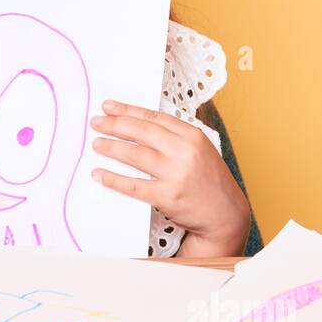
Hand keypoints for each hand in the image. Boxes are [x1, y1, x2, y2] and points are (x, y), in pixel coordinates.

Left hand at [89, 99, 250, 254]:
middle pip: (142, 132)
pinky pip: (134, 186)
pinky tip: (99, 174)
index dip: (128, 110)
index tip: (108, 106)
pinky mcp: (168, 197)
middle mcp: (185, 152)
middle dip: (114, 125)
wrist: (225, 214)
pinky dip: (113, 179)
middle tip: (96, 122)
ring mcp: (176, 174)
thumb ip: (176, 137)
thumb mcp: (200, 150)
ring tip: (97, 144)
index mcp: (192, 136)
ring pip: (135, 155)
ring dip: (111, 148)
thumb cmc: (209, 181)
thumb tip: (140, 124)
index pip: (154, 118)